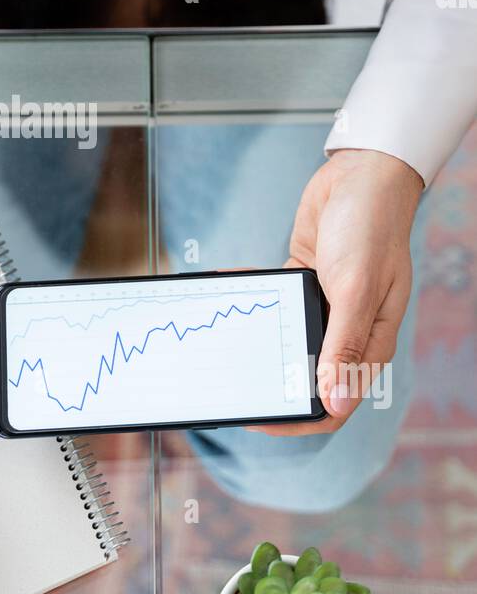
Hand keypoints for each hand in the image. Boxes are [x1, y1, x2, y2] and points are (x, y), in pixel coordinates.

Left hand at [252, 149, 422, 436]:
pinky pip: (276, 300)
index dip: (301, 418)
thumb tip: (336, 402)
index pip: (338, 400)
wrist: (363, 174)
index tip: (261, 419)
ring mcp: (326, 305)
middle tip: (231, 386)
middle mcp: (349, 329)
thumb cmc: (370, 228)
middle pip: (308, 374)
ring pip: (289, 339)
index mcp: (371, 342)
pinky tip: (228, 288)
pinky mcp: (305, 279)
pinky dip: (254, 296)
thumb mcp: (356, 289)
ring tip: (222, 345)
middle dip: (273, 383)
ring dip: (259, 341)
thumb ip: (344, 346)